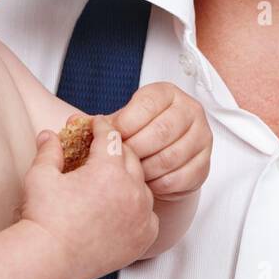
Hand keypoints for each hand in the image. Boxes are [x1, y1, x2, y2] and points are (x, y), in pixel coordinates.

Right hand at [20, 114, 158, 278]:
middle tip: (102, 150)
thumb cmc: (42, 218)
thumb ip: (50, 150)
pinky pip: (148, 214)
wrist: (47, 261)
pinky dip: (138, 208)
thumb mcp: (41, 175)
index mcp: (109, 170)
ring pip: (142, 185)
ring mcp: (141, 216)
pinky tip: (123, 208)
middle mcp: (132, 190)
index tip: (95, 125)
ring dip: (129, 179)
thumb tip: (49, 135)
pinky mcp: (143, 238)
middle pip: (130, 157)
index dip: (100, 126)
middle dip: (116, 150)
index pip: (110, 136)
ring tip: (112, 180)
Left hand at [107, 81, 211, 200]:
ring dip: (146, 170)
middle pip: (161, 132)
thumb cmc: (138, 134)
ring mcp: (202, 137)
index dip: (125, 125)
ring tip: (132, 173)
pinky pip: (180, 178)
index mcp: (167, 93)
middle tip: (119, 160)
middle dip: (135, 150)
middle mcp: (190, 110)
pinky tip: (148, 183)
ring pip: (171, 157)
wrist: (162, 154)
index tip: (111, 138)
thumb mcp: (121, 122)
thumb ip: (101, 123)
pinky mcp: (205, 164)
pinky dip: (159, 185)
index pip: (147, 105)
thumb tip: (73, 123)